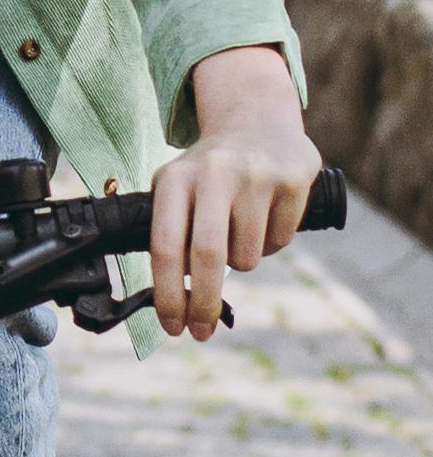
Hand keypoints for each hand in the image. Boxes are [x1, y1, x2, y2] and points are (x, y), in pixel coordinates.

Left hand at [149, 46, 320, 340]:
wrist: (258, 123)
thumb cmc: (210, 175)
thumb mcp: (179, 191)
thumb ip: (173, 237)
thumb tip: (175, 304)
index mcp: (173, 179)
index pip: (164, 246)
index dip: (167, 293)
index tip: (171, 327)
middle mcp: (210, 174)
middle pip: (206, 257)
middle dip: (202, 302)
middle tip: (200, 332)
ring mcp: (253, 176)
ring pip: (247, 256)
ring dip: (243, 261)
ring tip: (239, 232)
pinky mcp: (290, 181)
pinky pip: (279, 241)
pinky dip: (271, 243)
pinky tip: (266, 215)